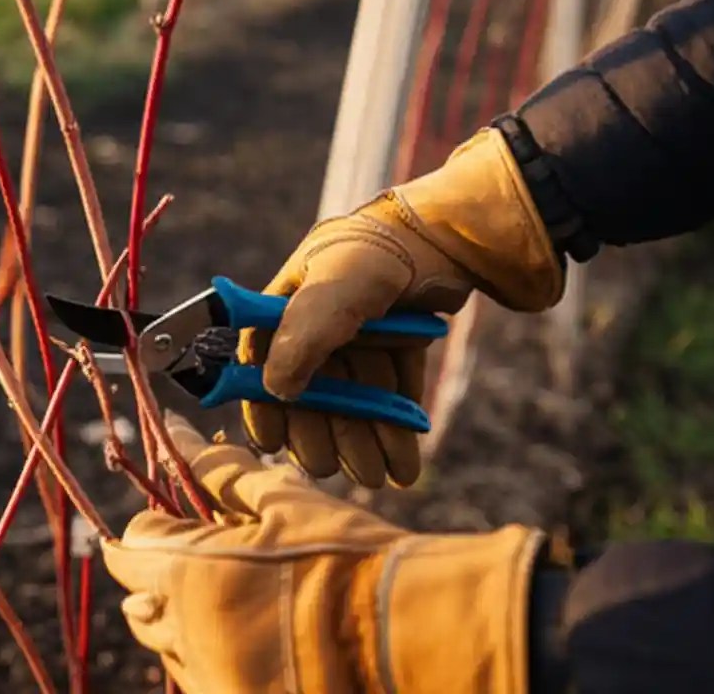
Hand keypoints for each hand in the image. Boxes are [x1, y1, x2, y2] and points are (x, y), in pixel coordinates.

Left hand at [102, 412, 545, 693]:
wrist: (414, 637)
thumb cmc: (349, 559)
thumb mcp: (285, 503)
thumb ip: (221, 470)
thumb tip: (178, 430)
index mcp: (188, 575)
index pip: (130, 547)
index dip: (156, 527)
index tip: (184, 521)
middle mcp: (186, 636)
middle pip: (140, 600)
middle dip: (165, 574)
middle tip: (216, 557)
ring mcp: (211, 680)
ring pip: (170, 644)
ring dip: (191, 616)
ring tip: (251, 598)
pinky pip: (204, 677)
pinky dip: (219, 654)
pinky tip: (264, 636)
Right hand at [239, 127, 563, 486]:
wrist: (450, 235)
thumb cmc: (378, 253)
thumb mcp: (334, 292)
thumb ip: (301, 338)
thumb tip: (275, 391)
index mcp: (284, 307)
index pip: (263, 366)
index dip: (266, 408)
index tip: (275, 445)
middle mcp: (316, 327)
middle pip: (313, 395)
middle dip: (329, 437)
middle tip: (342, 473)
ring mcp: (358, 339)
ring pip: (355, 402)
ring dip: (368, 442)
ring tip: (386, 477)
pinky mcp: (396, 347)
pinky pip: (391, 395)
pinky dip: (397, 426)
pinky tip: (406, 461)